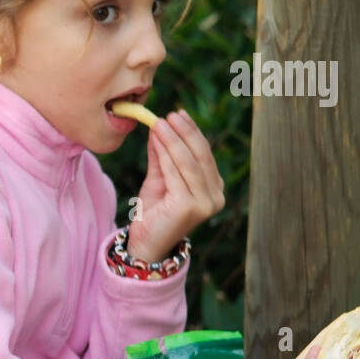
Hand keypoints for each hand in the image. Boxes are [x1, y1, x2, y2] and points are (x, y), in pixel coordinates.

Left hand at [127, 109, 225, 262]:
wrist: (144, 243)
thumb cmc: (153, 212)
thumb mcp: (159, 178)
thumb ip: (161, 155)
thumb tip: (158, 126)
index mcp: (213, 189)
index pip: (204, 155)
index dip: (192, 132)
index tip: (177, 114)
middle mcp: (216, 197)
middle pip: (200, 156)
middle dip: (184, 133)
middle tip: (170, 115)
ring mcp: (205, 204)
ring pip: (188, 163)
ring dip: (173, 140)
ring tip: (159, 123)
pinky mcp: (190, 207)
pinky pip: (176, 174)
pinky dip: (165, 154)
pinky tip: (157, 140)